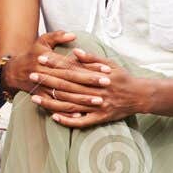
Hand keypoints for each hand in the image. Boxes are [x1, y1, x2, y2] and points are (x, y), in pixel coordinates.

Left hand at [27, 43, 147, 126]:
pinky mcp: (100, 118)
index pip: (71, 70)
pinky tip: (54, 117)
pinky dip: (68, 120)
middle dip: (48, 81)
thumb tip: (75, 51)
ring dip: (51, 102)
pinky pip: (82, 121)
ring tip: (34, 98)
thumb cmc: (123, 78)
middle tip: (31, 76)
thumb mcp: (111, 64)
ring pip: (71, 105)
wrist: (140, 96)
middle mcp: (96, 91)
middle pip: (67, 86)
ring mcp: (98, 106)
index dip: (55, 65)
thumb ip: (92, 58)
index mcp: (97, 76)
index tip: (40, 60)